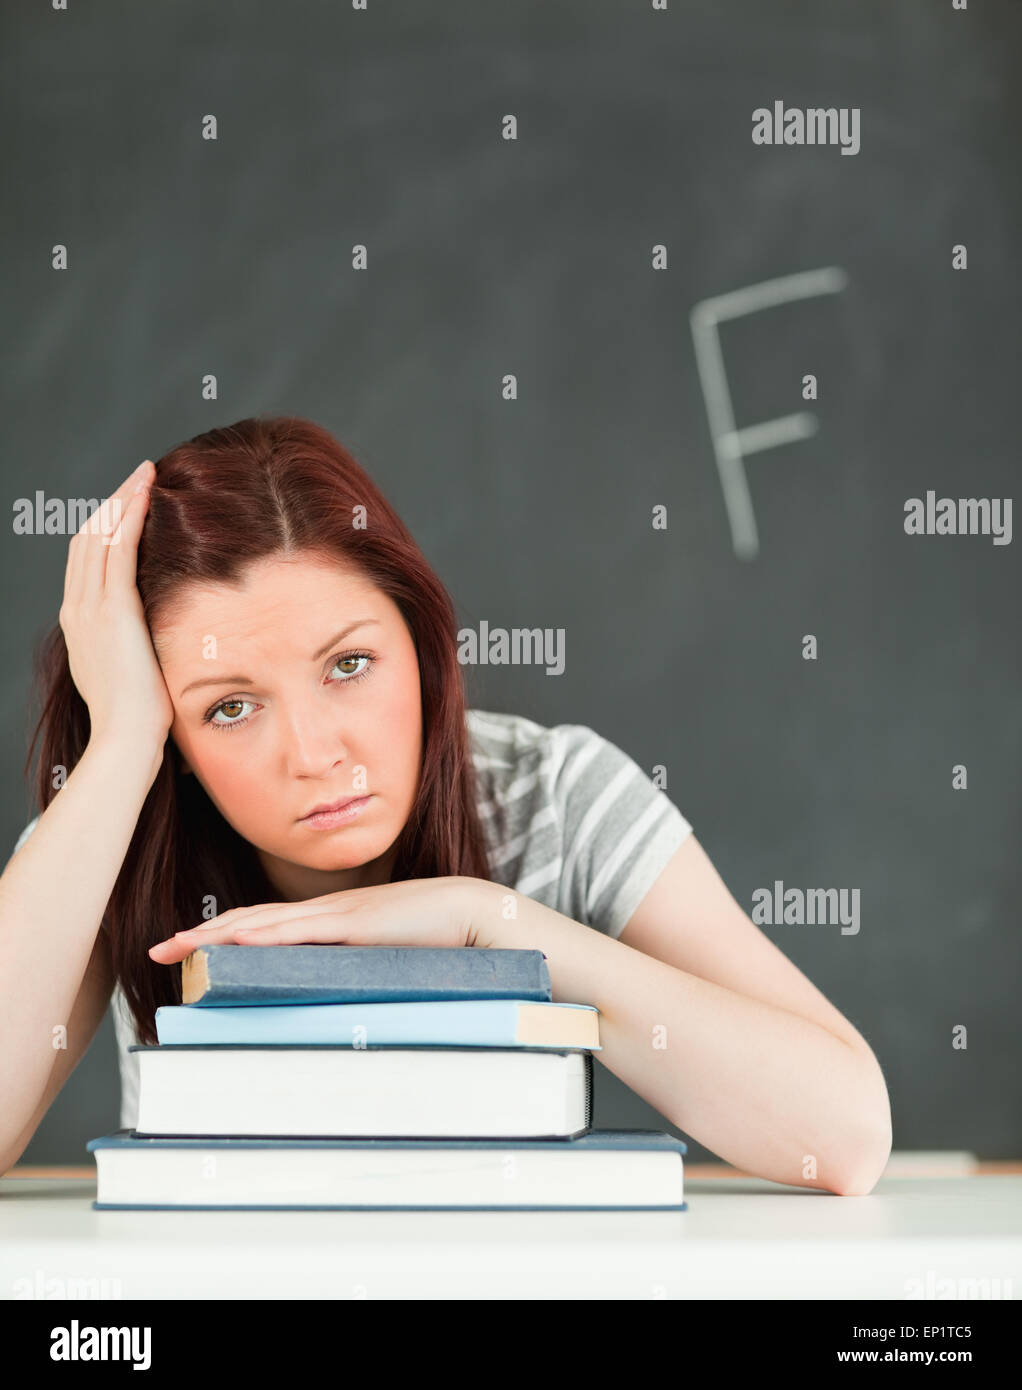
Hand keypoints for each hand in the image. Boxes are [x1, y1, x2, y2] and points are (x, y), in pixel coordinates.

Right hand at [60, 459, 174, 751]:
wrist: (127, 739)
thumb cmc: (140, 720)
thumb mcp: (135, 674)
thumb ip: (138, 649)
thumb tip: (159, 644)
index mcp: (80, 624)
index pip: (88, 561)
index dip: (106, 528)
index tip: (130, 506)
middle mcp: (77, 610)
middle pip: (88, 540)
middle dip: (113, 504)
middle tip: (139, 477)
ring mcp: (90, 608)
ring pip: (100, 536)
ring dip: (123, 500)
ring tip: (145, 473)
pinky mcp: (112, 609)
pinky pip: (117, 548)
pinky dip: (130, 515)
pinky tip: (147, 494)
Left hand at [148, 875, 497, 963]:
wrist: (476, 914)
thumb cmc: (438, 940)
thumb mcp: (385, 959)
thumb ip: (356, 970)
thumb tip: (329, 998)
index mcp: (332, 919)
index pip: (265, 925)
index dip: (222, 935)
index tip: (186, 949)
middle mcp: (327, 911)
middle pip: (251, 921)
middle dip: (202, 935)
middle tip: (158, 950)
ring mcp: (340, 914)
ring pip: (266, 923)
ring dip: (219, 934)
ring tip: (180, 946)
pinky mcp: (357, 924)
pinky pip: (303, 930)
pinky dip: (266, 935)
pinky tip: (238, 941)